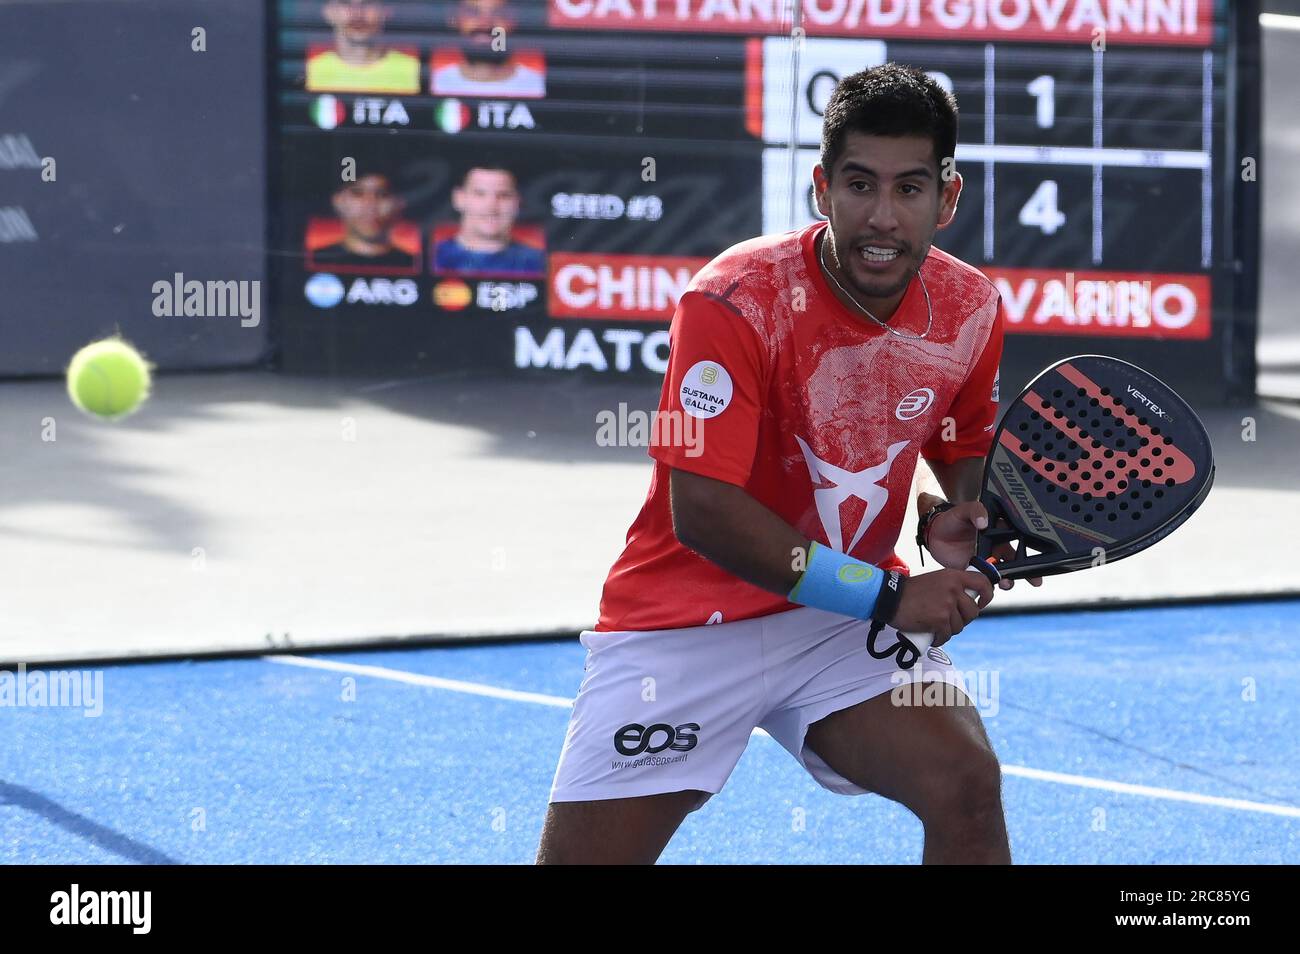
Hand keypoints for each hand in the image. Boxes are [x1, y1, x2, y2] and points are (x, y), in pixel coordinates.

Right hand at [889, 567, 995, 646]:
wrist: (889, 599)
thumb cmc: (910, 592)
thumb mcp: (935, 580)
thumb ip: (952, 586)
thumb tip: (968, 600)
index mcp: (953, 576)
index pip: (983, 582)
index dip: (987, 595)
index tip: (981, 603)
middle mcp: (953, 588)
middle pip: (973, 611)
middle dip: (963, 619)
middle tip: (948, 619)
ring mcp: (947, 604)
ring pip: (960, 626)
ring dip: (949, 630)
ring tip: (936, 626)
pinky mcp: (940, 620)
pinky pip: (947, 635)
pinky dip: (940, 639)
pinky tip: (932, 635)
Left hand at [923, 499, 1043, 591]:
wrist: (934, 534)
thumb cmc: (952, 519)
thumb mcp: (963, 510)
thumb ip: (975, 511)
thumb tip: (983, 520)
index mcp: (999, 532)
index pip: (1019, 540)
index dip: (1031, 549)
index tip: (1038, 557)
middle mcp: (996, 548)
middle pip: (1017, 562)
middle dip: (1028, 572)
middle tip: (1034, 580)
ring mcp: (986, 561)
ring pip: (1003, 574)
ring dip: (1008, 580)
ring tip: (1006, 583)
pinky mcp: (974, 571)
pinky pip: (985, 581)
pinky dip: (987, 586)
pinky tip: (987, 587)